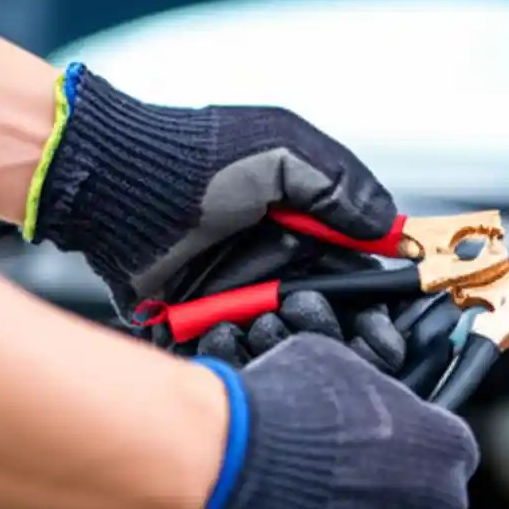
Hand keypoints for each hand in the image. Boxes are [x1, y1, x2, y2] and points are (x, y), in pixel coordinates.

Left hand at [29, 63, 395, 317]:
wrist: (119, 181)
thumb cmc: (199, 156)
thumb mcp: (284, 150)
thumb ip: (342, 186)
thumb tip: (390, 229)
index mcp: (303, 234)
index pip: (356, 283)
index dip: (375, 311)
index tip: (385, 331)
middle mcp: (273, 271)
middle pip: (323, 325)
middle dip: (331, 335)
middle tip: (320, 326)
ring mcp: (234, 301)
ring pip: (277, 347)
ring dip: (281, 343)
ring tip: (264, 320)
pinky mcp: (194, 327)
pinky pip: (226, 358)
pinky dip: (232, 353)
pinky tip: (228, 331)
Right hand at [137, 334, 479, 508]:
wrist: (239, 460)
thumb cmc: (283, 407)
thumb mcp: (338, 368)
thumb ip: (367, 394)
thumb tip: (356, 401)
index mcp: (449, 442)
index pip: (436, 457)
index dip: (395, 460)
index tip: (362, 463)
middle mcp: (448, 500)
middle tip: (326, 502)